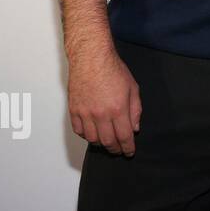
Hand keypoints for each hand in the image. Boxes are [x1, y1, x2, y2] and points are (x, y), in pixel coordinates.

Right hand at [68, 41, 141, 156]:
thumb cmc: (113, 69)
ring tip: (107, 142)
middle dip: (115, 149)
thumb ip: (135, 110)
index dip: (128, 147)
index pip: (124, 136)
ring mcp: (85, 113)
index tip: (129, 152)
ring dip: (101, 144)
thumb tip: (135, 128)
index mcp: (118, 109)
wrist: (91, 58)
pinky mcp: (73, 110)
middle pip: (108, 141)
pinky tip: (93, 133)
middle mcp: (100, 114)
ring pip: (92, 139)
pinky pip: (78, 130)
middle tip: (119, 150)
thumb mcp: (133, 88)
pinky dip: (86, 136)